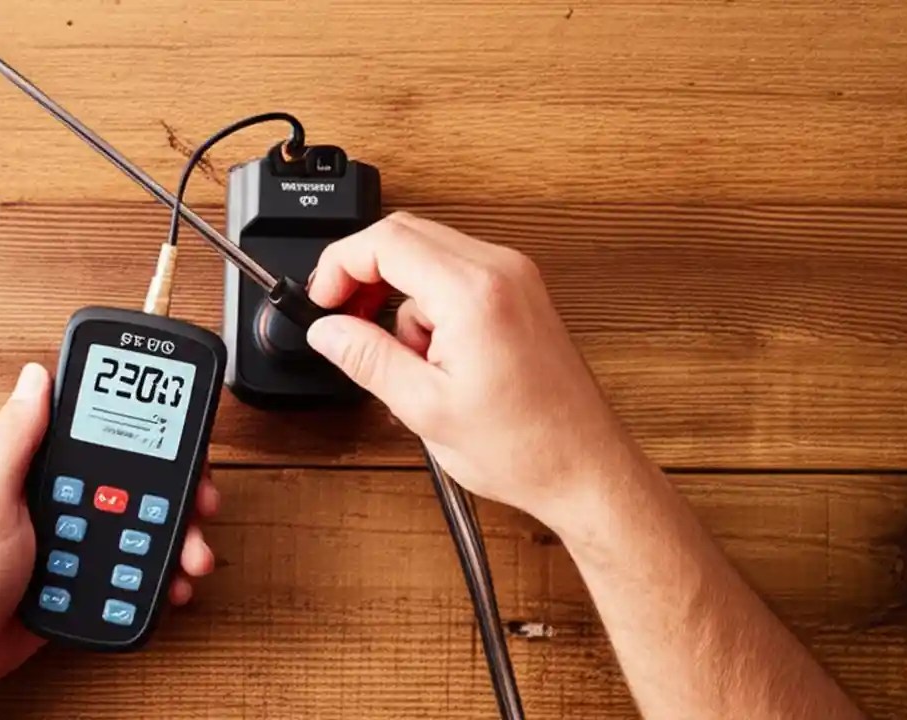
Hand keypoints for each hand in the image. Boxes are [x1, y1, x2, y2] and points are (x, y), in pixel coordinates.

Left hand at [0, 364, 219, 716]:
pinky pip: (129, 569)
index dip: (144, 426)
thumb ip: (14, 438)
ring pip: (139, 527)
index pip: (98, 430)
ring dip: (174, 540)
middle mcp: (53, 496)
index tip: (182, 434)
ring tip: (191, 556)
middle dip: (176, 492)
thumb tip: (35, 376)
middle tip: (201, 504)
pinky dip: (155, 577)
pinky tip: (168, 584)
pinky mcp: (78, 577)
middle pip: (133, 480)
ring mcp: (68, 538)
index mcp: (29, 466)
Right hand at [306, 212, 648, 530]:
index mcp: (474, 292)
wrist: (584, 468)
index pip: (385, 241)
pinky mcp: (522, 294)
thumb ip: (367, 358)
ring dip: (400, 296)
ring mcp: (516, 279)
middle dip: (364, 274)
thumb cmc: (525, 447)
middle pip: (406, 235)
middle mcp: (500, 271)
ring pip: (429, 255)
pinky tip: (434, 356)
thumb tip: (328, 330)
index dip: (339, 265)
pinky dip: (430, 304)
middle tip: (344, 319)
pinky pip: (456, 275)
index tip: (322, 300)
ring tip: (405, 358)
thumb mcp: (424, 407)